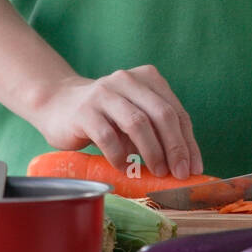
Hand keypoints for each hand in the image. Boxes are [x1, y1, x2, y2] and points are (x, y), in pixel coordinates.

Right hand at [31, 65, 202, 178]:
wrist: (57, 104)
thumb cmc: (105, 116)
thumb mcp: (134, 115)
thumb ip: (156, 131)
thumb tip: (182, 165)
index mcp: (147, 78)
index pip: (176, 111)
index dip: (188, 142)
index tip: (193, 168)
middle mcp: (127, 80)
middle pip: (161, 114)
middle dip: (175, 147)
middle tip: (179, 173)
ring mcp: (104, 93)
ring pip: (137, 123)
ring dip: (152, 152)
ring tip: (157, 172)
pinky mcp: (84, 111)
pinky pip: (108, 136)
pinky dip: (120, 156)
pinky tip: (125, 168)